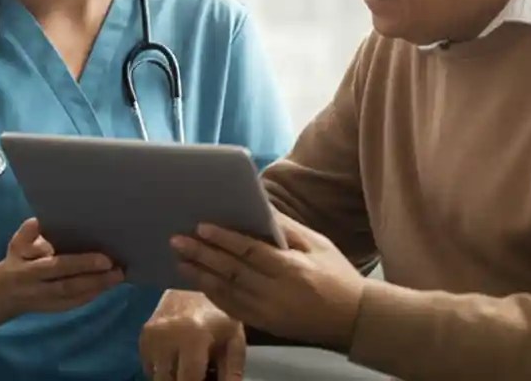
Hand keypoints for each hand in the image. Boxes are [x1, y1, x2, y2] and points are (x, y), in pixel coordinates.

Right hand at [0, 217, 123, 316]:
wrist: (3, 293)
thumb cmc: (17, 260)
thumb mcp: (17, 243)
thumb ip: (30, 231)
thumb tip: (43, 220)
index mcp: (28, 270)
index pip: (57, 267)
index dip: (81, 264)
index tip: (105, 258)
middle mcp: (38, 288)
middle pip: (69, 285)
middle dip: (95, 279)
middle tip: (118, 270)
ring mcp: (47, 302)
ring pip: (74, 297)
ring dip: (98, 288)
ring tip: (117, 277)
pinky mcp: (54, 309)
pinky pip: (75, 304)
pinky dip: (92, 295)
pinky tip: (107, 286)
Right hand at [140, 290, 244, 379]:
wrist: (197, 288)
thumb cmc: (220, 317)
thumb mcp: (234, 342)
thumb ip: (232, 372)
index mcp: (193, 337)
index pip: (188, 379)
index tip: (204, 379)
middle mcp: (166, 335)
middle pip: (169, 380)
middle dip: (183, 379)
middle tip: (196, 374)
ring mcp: (151, 334)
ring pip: (158, 376)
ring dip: (172, 376)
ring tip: (188, 367)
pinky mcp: (143, 334)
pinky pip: (149, 366)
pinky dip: (163, 368)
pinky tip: (177, 358)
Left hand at [172, 213, 366, 350]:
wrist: (352, 319)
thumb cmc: (337, 275)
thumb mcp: (318, 245)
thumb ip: (287, 228)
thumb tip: (260, 205)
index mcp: (291, 269)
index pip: (250, 251)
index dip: (223, 239)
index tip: (201, 227)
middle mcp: (275, 292)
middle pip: (231, 271)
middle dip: (202, 255)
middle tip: (177, 241)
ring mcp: (267, 312)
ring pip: (226, 292)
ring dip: (200, 275)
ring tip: (180, 259)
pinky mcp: (263, 325)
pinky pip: (232, 308)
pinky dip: (213, 294)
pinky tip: (199, 281)